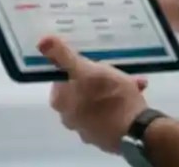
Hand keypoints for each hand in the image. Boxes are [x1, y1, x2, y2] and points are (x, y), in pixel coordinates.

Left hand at [39, 35, 150, 154]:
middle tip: (116, 71)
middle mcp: (68, 118)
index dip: (79, 66)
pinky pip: (110, 114)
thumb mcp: (87, 70)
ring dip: (114, 89)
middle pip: (82, 89)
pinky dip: (121, 103)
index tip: (95, 62)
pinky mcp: (105, 137)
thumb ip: (64, 56)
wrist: (137, 131)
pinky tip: (137, 94)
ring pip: (98, 101)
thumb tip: (42, 41)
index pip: (64, 77)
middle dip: (100, 78)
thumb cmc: (110, 97)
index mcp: (60, 102)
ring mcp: (87, 130)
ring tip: (133, 81)